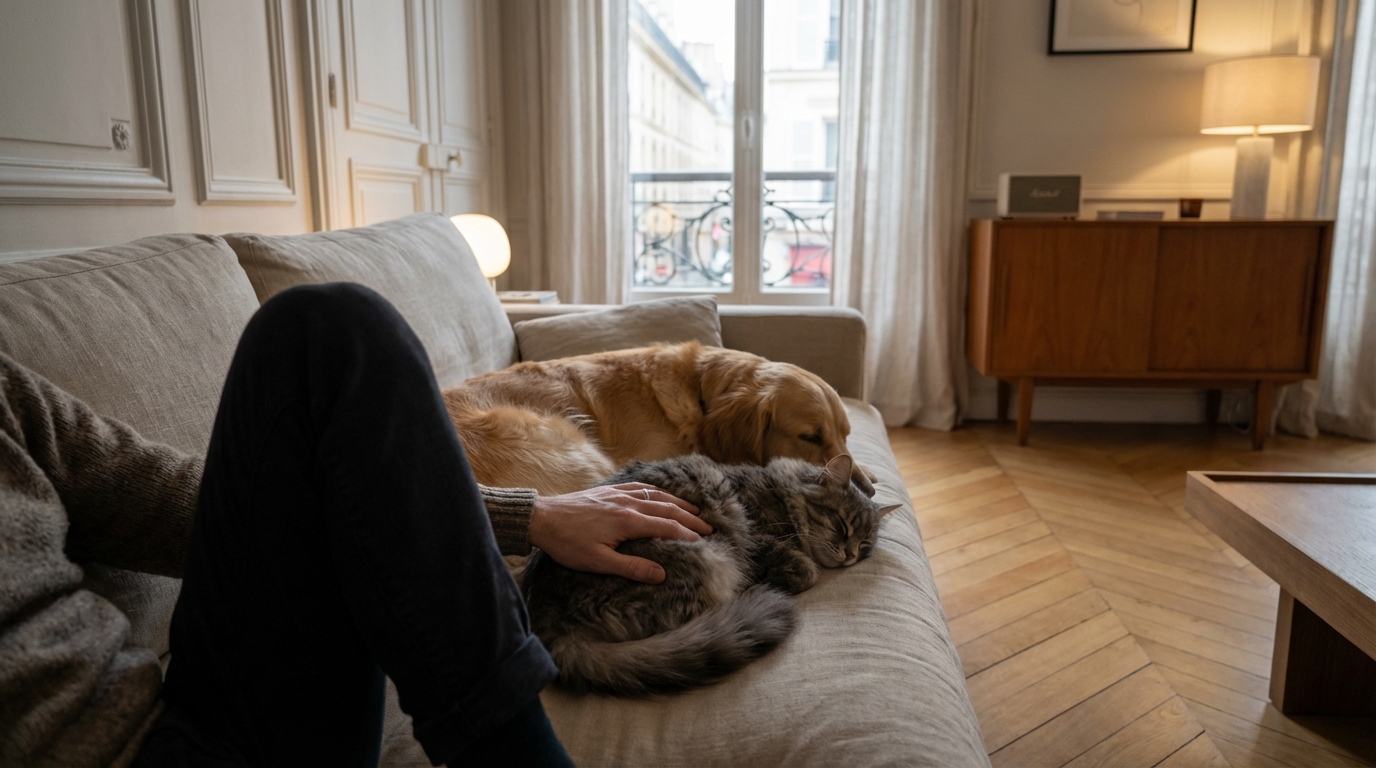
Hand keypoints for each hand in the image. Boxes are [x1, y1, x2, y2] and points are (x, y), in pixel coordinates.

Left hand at [528, 483, 711, 583]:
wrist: (542, 518)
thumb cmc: (568, 544)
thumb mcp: (599, 562)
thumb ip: (631, 567)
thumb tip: (662, 574)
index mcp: (628, 521)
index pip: (666, 526)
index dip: (687, 533)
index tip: (703, 541)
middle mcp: (627, 503)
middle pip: (667, 508)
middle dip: (690, 517)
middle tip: (708, 526)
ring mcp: (618, 494)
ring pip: (656, 495)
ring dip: (677, 502)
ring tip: (694, 509)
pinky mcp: (608, 490)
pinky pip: (639, 486)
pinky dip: (656, 490)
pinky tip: (659, 493)